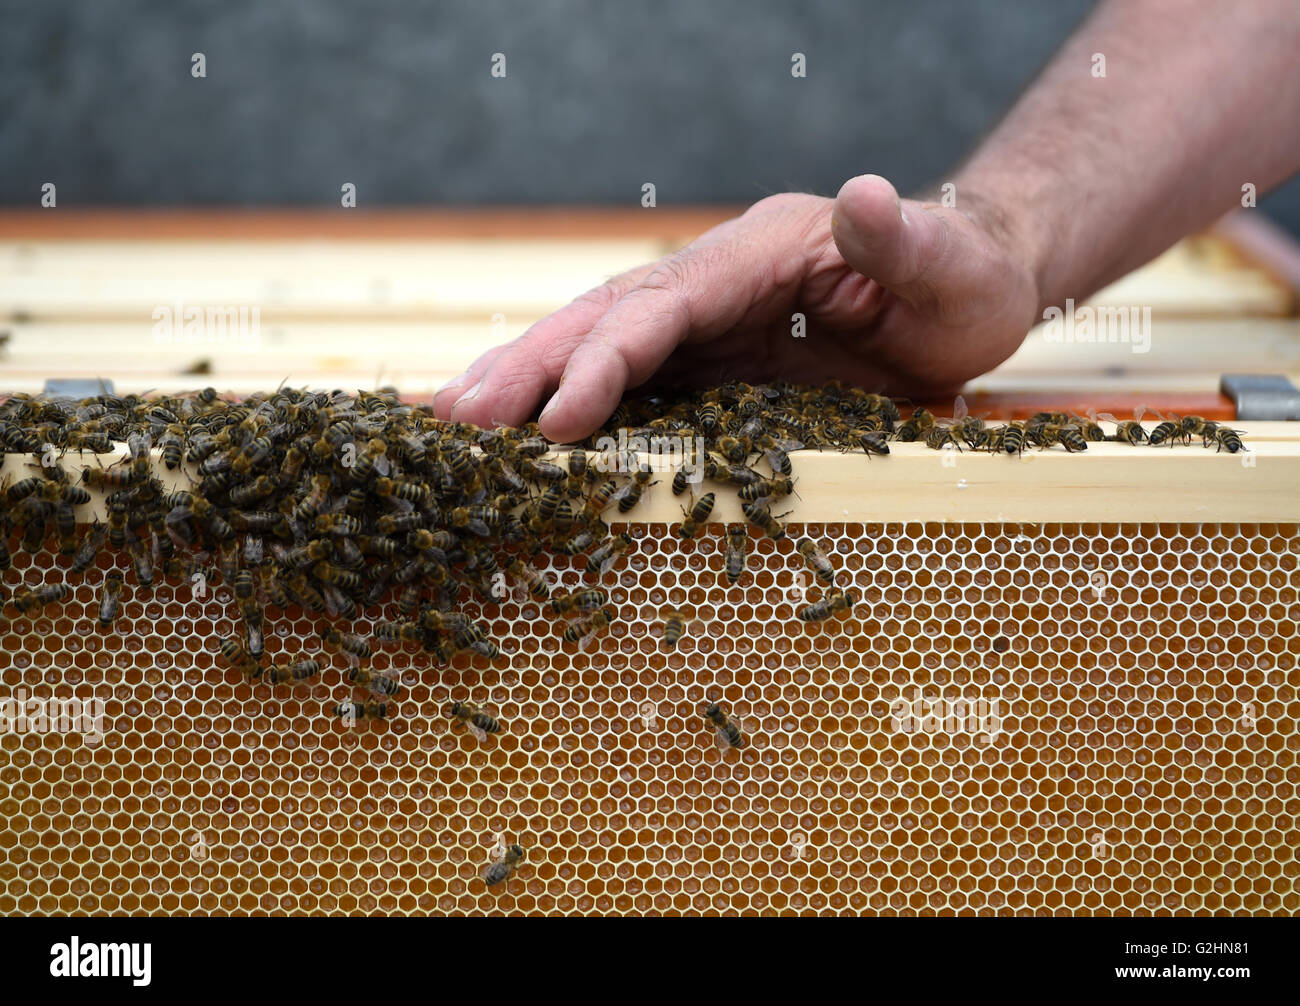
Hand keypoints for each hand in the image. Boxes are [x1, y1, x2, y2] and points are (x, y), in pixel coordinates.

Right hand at [433, 174, 1040, 441]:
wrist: (964, 292)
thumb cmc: (965, 286)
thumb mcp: (953, 270)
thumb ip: (907, 242)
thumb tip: (863, 194)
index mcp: (761, 254)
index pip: (664, 308)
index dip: (604, 359)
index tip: (556, 417)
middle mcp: (717, 281)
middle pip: (604, 318)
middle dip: (528, 368)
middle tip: (452, 420)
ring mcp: (706, 320)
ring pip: (596, 345)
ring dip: (525, 383)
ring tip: (451, 425)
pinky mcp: (707, 358)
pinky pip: (626, 381)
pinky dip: (565, 405)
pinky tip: (521, 438)